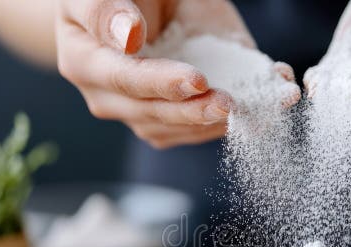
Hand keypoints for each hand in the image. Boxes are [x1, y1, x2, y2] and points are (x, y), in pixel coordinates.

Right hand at [57, 0, 296, 148]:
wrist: (133, 6)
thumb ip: (106, 10)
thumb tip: (128, 38)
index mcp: (87, 64)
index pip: (126, 80)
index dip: (162, 83)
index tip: (197, 79)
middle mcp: (113, 99)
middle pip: (154, 115)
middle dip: (194, 111)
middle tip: (229, 103)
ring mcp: (144, 114)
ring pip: (181, 131)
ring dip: (218, 124)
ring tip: (254, 110)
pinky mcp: (174, 122)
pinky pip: (201, 131)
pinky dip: (234, 122)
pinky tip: (263, 110)